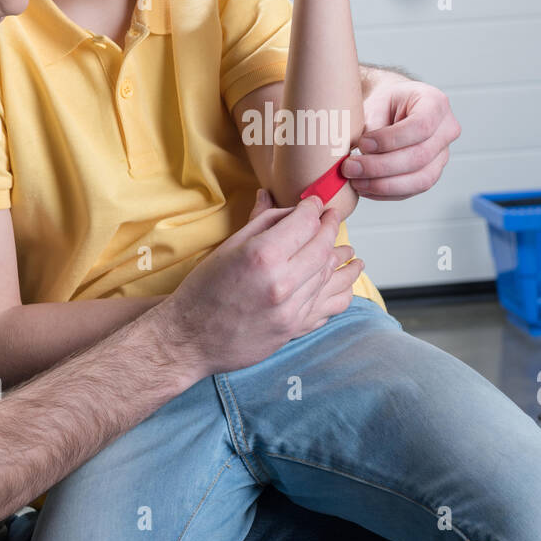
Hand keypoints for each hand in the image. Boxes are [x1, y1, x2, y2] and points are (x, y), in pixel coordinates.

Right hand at [157, 190, 360, 375]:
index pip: (304, 223)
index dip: (313, 208)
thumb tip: (282, 202)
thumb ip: (261, 222)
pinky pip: (329, 305)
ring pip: (330, 276)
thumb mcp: (228, 247)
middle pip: (323, 247)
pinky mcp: (294, 329)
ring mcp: (291, 309)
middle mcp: (282, 282)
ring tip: (350, 250)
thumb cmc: (203, 290)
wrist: (190, 338)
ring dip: (341, 259)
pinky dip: (340, 290)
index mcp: (262, 256)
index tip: (316, 204)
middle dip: (331, 228)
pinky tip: (344, 282)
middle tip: (333, 219)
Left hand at [342, 75, 460, 199]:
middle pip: (420, 157)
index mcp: (435, 103)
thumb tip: (362, 155)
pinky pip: (412, 190)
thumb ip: (372, 125)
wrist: (392, 107)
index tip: (362, 143)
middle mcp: (446, 130)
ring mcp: (442, 155)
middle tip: (351, 167)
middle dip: (381, 167)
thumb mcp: (376, 101)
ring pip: (420, 180)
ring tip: (355, 181)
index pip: (420, 126)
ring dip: (383, 185)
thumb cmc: (385, 101)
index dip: (390, 140)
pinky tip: (364, 187)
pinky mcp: (431, 174)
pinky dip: (385, 193)